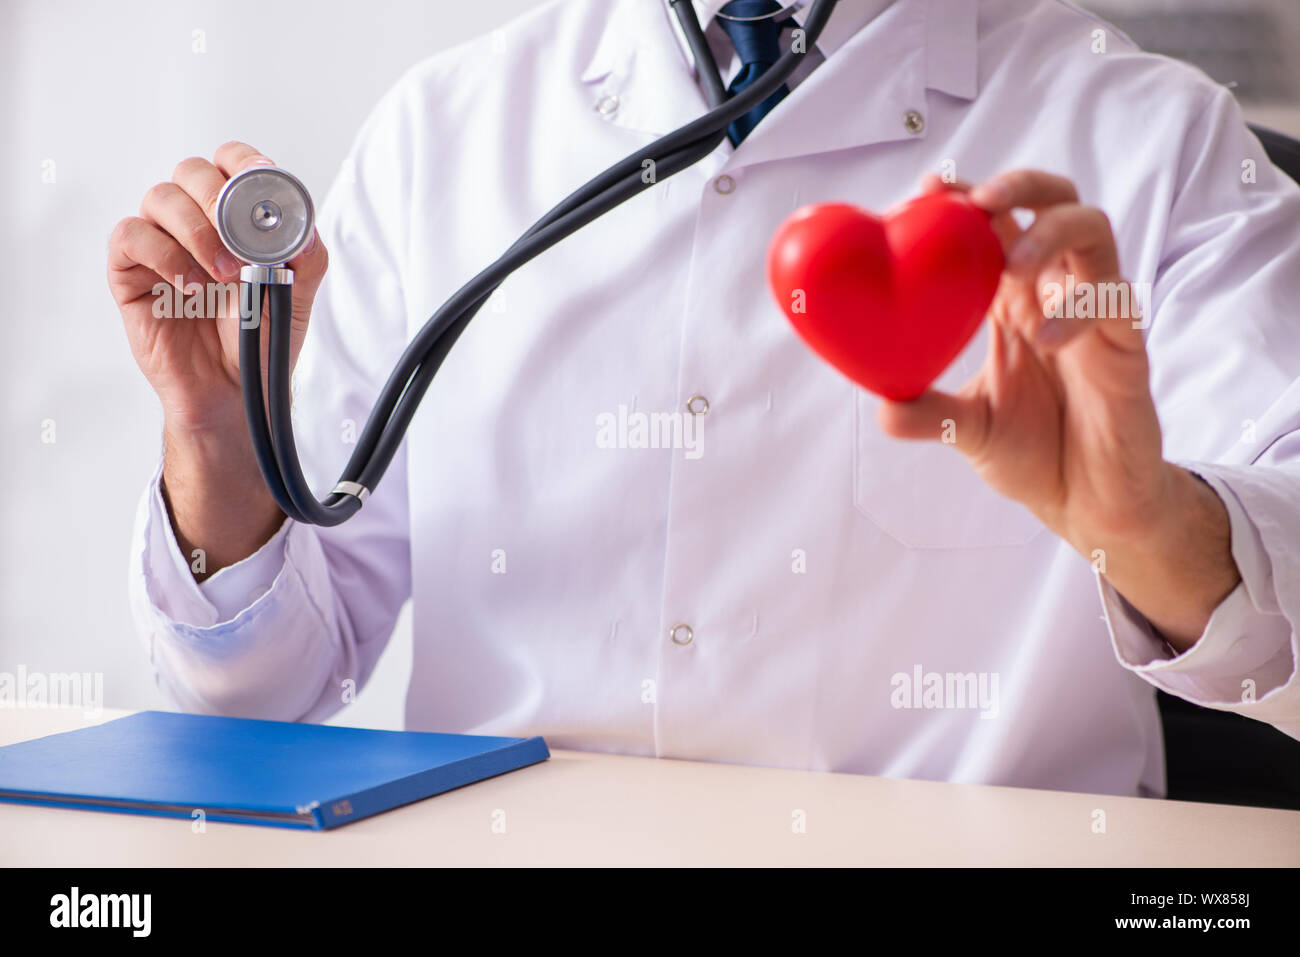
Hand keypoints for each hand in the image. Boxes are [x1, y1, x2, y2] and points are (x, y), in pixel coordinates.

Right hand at [107, 142, 328, 575]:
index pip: (230, 163)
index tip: (263, 178)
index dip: (244, 162)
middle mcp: (195, 222)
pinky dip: (162, 254)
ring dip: (195, 230)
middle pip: (191, 171)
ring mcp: (161, 245)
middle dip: (219, 200)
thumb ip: (306, 256)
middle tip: (242, 244)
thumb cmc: (261, 339)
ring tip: (224, 276)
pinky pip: (130, 237)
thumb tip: (302, 228)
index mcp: (235, 218)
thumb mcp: (298, 295)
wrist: (237, 392)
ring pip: (159, 198)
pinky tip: (191, 286)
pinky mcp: (132, 274)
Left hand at [876, 170, 1237, 646]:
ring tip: (1013, 262)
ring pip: (1092, 231)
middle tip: (980, 201)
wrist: (1089, 502)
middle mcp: (1053, 292)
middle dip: (1019, 186)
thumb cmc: (1034, 453)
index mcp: (1011, 299)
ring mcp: (1094, 311)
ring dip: (1050, 232)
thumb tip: (880, 407)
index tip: (928, 188)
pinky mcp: (1127, 342)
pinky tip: (1042, 341)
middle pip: (1054, 201)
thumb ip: (926, 413)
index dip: (966, 199)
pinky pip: (1112, 301)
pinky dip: (1076, 310)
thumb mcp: (967, 430)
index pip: (994, 227)